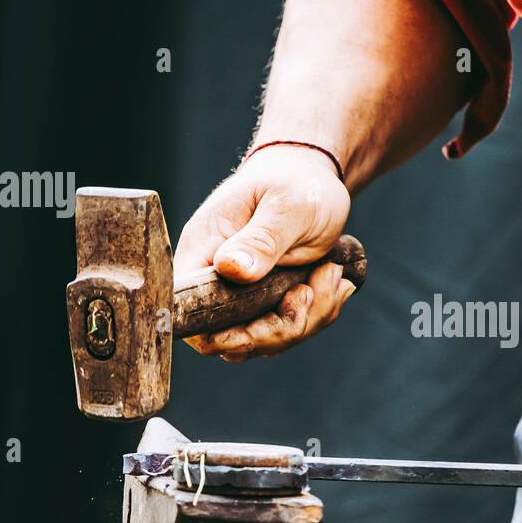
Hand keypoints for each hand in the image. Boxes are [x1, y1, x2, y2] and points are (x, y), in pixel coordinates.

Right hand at [173, 145, 355, 360]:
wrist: (312, 181)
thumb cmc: (294, 184)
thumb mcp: (285, 206)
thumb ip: (261, 239)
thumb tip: (232, 269)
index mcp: (203, 251)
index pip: (189, 311)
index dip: (222, 332)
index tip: (270, 314)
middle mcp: (214, 281)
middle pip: (229, 341)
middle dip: (280, 327)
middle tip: (312, 289)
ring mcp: (240, 298)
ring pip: (264, 341)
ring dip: (307, 317)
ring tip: (329, 274)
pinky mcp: (265, 306)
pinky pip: (287, 331)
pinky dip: (317, 313)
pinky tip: (332, 280)